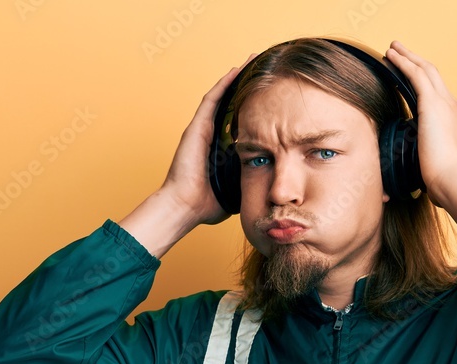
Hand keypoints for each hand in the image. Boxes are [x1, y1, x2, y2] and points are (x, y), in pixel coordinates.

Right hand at [159, 53, 255, 226]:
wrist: (184, 208)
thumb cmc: (205, 206)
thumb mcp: (236, 192)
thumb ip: (249, 185)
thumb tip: (268, 188)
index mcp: (219, 149)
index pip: (239, 122)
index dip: (254, 108)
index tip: (271, 98)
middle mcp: (210, 135)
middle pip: (231, 104)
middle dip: (247, 87)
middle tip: (265, 70)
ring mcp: (202, 129)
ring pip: (222, 96)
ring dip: (237, 78)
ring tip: (253, 61)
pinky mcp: (196, 128)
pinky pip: (212, 100)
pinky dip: (224, 84)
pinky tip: (237, 70)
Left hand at [384, 41, 456, 227]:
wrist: (456, 182)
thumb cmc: (448, 186)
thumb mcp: (437, 175)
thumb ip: (430, 173)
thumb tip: (422, 189)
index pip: (439, 98)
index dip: (425, 87)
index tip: (412, 82)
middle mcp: (455, 109)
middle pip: (434, 77)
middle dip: (417, 63)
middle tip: (401, 53)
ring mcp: (447, 104)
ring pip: (425, 71)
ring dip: (408, 57)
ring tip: (393, 49)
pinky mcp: (434, 104)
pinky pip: (416, 75)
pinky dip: (403, 62)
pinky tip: (391, 56)